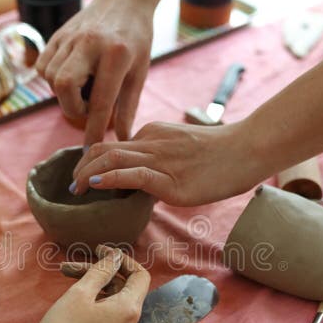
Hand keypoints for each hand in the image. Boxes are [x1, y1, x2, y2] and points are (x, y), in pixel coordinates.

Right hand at [27, 246, 149, 322]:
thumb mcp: (80, 293)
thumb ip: (101, 271)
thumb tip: (115, 257)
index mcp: (129, 311)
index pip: (140, 276)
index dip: (121, 260)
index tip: (100, 252)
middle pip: (123, 290)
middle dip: (99, 274)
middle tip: (69, 268)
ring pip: (114, 305)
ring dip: (94, 289)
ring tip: (65, 281)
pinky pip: (109, 320)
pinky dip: (95, 307)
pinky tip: (74, 302)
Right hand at [35, 0, 153, 143]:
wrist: (124, 0)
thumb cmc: (136, 40)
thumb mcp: (139, 73)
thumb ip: (128, 108)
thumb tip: (122, 141)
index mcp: (116, 55)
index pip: (101, 101)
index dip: (94, 129)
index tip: (90, 149)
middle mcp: (89, 44)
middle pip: (64, 86)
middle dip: (72, 108)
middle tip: (88, 109)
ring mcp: (69, 37)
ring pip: (51, 78)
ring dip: (64, 94)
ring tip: (84, 89)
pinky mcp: (56, 35)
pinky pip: (43, 67)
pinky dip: (53, 80)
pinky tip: (72, 77)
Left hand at [69, 119, 267, 205]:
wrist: (248, 149)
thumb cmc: (223, 155)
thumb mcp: (184, 151)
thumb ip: (161, 161)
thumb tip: (143, 184)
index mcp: (153, 133)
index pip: (115, 146)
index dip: (94, 161)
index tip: (85, 176)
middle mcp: (152, 141)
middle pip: (104, 149)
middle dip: (82, 166)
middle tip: (73, 184)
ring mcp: (160, 159)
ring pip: (111, 159)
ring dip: (87, 174)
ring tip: (76, 189)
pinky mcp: (170, 179)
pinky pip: (132, 174)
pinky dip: (109, 178)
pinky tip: (96, 185)